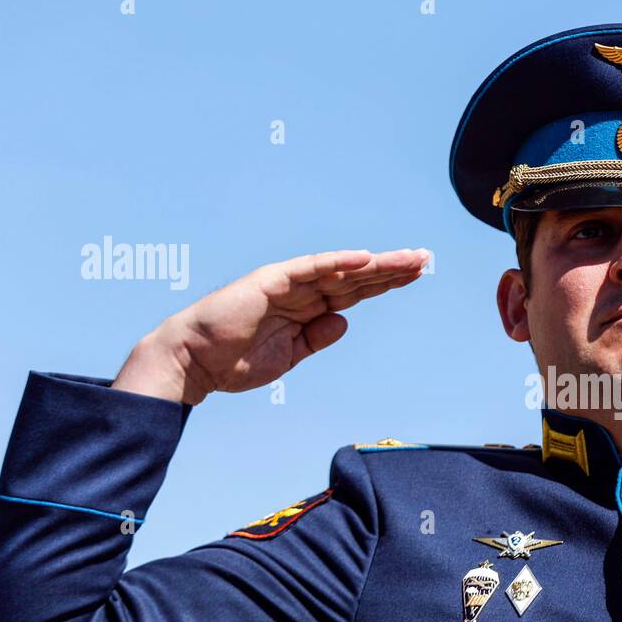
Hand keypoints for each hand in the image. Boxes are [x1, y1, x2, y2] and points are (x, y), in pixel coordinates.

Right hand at [111, 248, 428, 404]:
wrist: (195, 363)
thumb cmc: (236, 361)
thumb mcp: (290, 355)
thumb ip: (317, 338)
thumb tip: (344, 321)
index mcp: (308, 307)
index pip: (356, 291)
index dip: (386, 282)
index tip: (417, 275)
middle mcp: (302, 289)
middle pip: (356, 276)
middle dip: (392, 268)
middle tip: (426, 259)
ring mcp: (288, 282)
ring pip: (341, 269)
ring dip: (376, 263)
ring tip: (410, 258)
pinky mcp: (271, 281)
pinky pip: (310, 268)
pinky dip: (337, 262)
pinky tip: (364, 258)